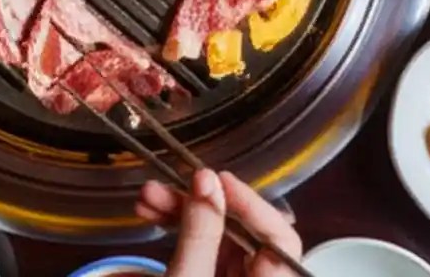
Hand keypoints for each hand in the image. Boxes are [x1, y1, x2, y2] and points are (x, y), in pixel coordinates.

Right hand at [136, 170, 302, 276]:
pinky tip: (152, 212)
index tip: (218, 180)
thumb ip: (199, 234)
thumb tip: (207, 180)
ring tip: (148, 196)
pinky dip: (180, 230)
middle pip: (245, 233)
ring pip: (219, 236)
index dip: (251, 205)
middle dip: (203, 204)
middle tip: (169, 184)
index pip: (281, 238)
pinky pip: (203, 248)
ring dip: (183, 212)